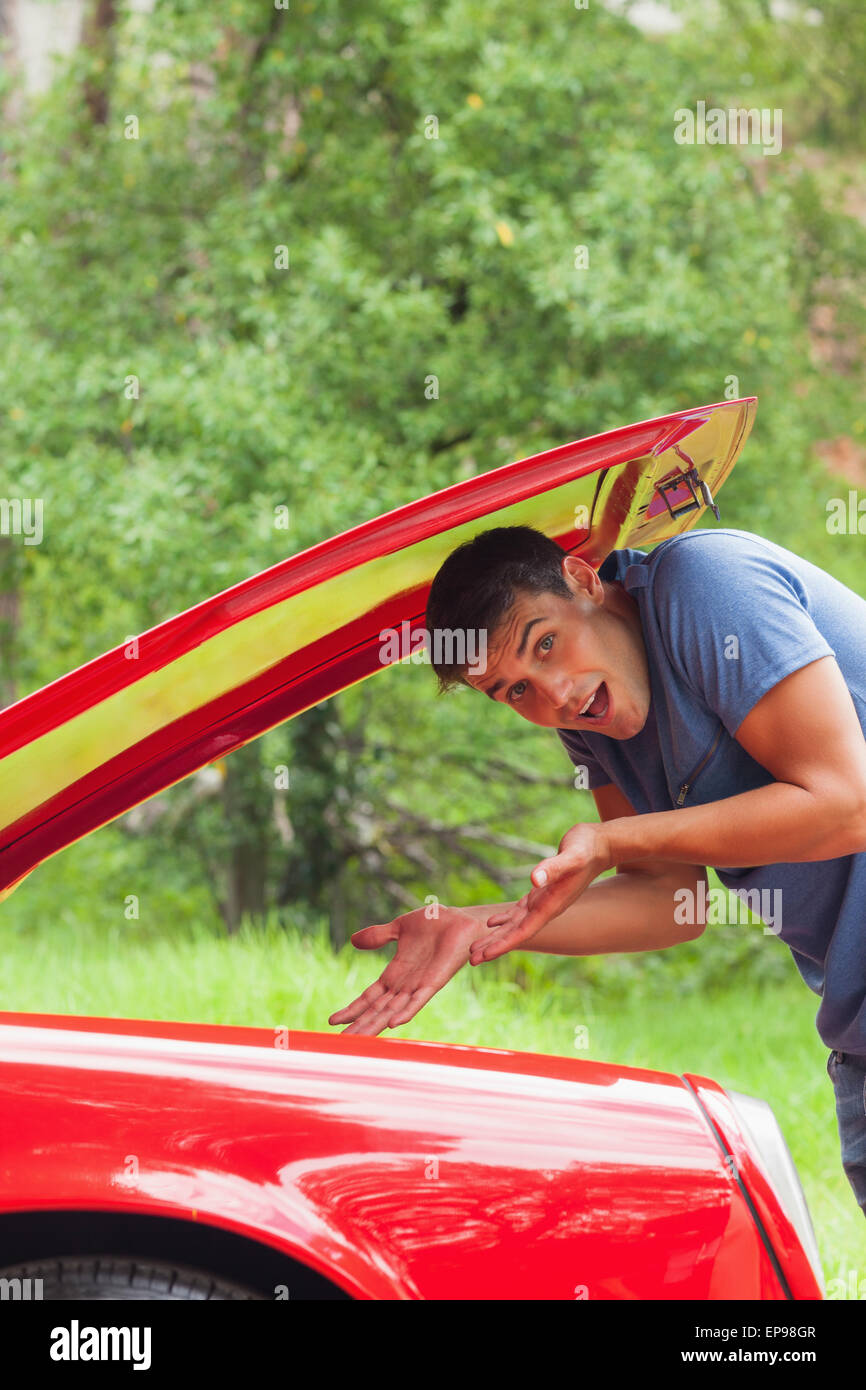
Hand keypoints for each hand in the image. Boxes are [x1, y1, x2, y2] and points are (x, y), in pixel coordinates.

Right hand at [328, 905, 479, 1035]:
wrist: (462, 918)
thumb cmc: (436, 923)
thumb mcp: (400, 927)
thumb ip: (378, 936)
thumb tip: (352, 941)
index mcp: (396, 973)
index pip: (369, 996)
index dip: (352, 1008)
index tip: (332, 1021)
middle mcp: (405, 984)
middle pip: (377, 1010)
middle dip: (360, 1026)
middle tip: (340, 1043)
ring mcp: (419, 985)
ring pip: (393, 1010)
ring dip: (377, 1025)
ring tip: (359, 1040)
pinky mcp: (435, 981)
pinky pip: (419, 1000)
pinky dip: (406, 1012)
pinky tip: (394, 1024)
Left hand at [469, 821, 610, 963]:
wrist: (600, 845)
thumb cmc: (587, 849)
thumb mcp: (572, 856)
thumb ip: (554, 868)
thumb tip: (534, 879)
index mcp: (551, 905)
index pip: (524, 930)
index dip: (503, 943)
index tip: (484, 955)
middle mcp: (547, 908)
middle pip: (516, 932)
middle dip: (495, 945)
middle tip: (472, 959)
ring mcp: (544, 901)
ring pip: (515, 924)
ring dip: (496, 936)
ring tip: (477, 947)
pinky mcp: (542, 891)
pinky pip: (520, 910)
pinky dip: (505, 918)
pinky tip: (492, 922)